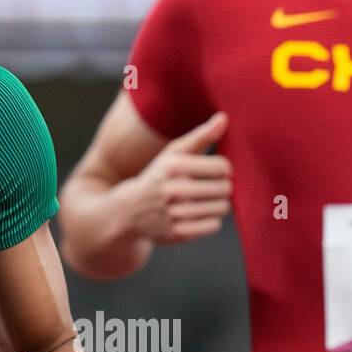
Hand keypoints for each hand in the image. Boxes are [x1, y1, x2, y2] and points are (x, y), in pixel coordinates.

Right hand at [122, 111, 231, 243]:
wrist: (127, 212)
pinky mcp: (178, 232)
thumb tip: (224, 118)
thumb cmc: (157, 177)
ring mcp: (175, 213)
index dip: (224, 169)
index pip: (222, 167)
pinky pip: (213, 225)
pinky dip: (210, 220)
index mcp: (174, 166)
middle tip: (212, 187)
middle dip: (222, 187)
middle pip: (225, 188)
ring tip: (205, 201)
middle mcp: (173, 189)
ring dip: (217, 204)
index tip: (216, 171)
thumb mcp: (172, 153)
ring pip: (222, 207)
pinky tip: (198, 215)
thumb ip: (200, 136)